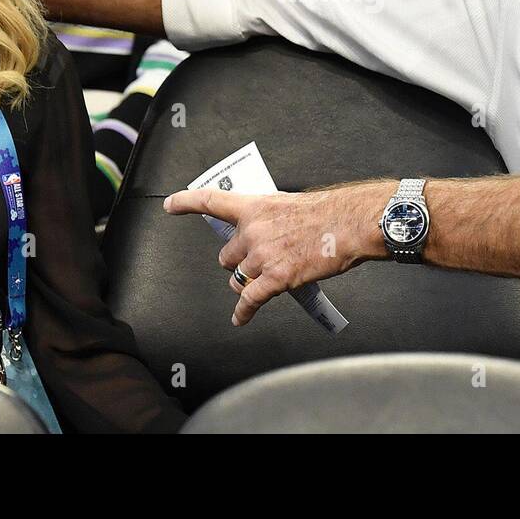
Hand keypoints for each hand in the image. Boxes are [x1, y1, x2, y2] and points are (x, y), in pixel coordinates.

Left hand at [163, 182, 391, 326]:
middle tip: (254, 261)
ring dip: (247, 282)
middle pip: (227, 256)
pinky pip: (250, 300)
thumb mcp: (289, 204)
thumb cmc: (328, 212)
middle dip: (237, 262)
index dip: (186, 202)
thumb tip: (264, 230)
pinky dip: (244, 312)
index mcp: (255, 207)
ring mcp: (262, 256)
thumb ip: (268, 217)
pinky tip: (240, 318)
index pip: (211, 201)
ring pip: (238, 279)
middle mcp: (252, 232)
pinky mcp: (275, 279)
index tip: (171, 204)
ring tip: (262, 282)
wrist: (348, 224)